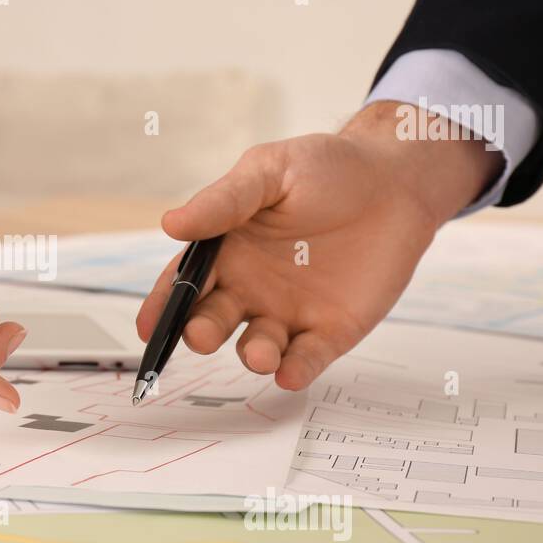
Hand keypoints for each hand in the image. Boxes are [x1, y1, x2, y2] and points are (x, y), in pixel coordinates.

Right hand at [136, 102, 502, 390]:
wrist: (395, 180)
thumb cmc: (326, 169)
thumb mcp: (268, 172)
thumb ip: (223, 201)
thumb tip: (170, 223)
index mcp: (226, 251)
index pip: (184, 283)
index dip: (163, 306)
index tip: (147, 327)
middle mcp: (249, 288)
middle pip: (213, 320)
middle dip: (202, 332)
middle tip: (201, 334)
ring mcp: (289, 313)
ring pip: (258, 346)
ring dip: (252, 354)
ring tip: (259, 352)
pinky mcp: (330, 331)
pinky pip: (307, 357)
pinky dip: (296, 370)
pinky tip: (289, 374)